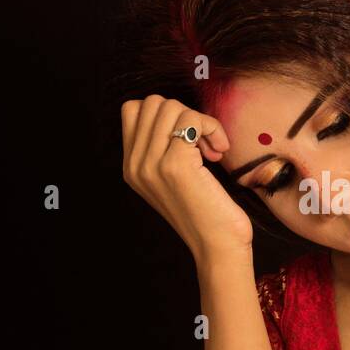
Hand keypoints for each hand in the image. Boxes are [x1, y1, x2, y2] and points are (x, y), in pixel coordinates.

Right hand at [121, 95, 254, 259]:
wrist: (218, 246)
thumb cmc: (206, 213)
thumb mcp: (173, 179)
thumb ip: (164, 148)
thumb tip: (179, 114)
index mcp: (131, 167)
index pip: (133, 110)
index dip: (166, 114)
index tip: (188, 138)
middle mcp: (135, 165)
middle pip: (153, 103)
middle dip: (185, 114)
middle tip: (203, 144)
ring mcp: (152, 164)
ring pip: (172, 107)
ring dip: (201, 122)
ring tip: (211, 151)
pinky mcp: (176, 164)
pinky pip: (191, 119)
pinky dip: (211, 127)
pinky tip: (218, 151)